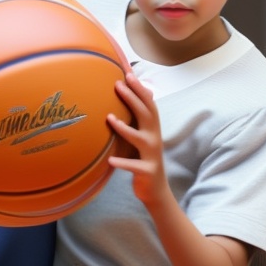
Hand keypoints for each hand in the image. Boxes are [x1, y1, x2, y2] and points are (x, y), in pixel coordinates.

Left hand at [107, 72, 168, 208]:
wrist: (156, 191)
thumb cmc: (144, 160)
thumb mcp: (144, 137)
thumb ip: (141, 119)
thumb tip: (139, 93)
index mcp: (153, 130)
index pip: (149, 105)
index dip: (140, 89)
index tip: (128, 74)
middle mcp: (155, 139)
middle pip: (146, 115)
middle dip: (133, 99)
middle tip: (118, 85)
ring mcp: (152, 156)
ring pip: (139, 138)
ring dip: (124, 128)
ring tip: (109, 118)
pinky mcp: (147, 172)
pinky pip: (134, 166)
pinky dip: (123, 163)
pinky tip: (110, 160)